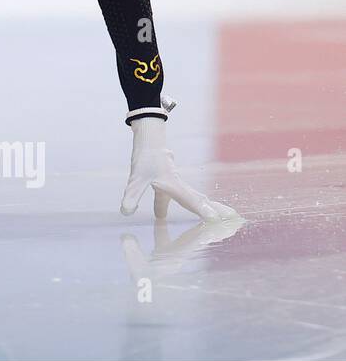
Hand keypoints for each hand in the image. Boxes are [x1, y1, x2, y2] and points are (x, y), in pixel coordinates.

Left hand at [121, 114, 237, 221]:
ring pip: (192, 199)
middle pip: (199, 200)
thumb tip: (126, 212)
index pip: (191, 200)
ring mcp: (175, 185)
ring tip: (217, 219)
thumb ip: (132, 195)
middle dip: (214, 210)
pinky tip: (162, 215)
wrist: (149, 140)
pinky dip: (183, 206)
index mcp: (174, 184)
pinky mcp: (169, 184)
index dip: (203, 210)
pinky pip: (180, 198)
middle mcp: (179, 186)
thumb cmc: (145, 158)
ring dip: (203, 208)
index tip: (216, 220)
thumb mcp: (136, 179)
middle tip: (233, 219)